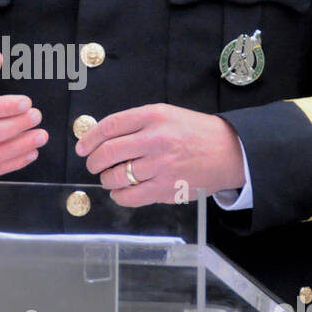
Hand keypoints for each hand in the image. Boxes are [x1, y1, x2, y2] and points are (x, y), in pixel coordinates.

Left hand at [75, 103, 244, 205]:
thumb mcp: (167, 115)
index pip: (110, 126)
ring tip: (110, 178)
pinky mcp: (166, 189)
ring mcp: (161, 166)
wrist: (229, 151)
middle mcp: (156, 139)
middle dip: (93, 161)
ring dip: (106, 180)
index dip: (90, 138)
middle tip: (93, 165)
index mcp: (154, 116)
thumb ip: (136, 123)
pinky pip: (130, 197)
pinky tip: (120, 192)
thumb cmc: (195, 133)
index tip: (82, 147)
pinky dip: (119, 196)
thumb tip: (102, 137)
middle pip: (108, 152)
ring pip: (116, 176)